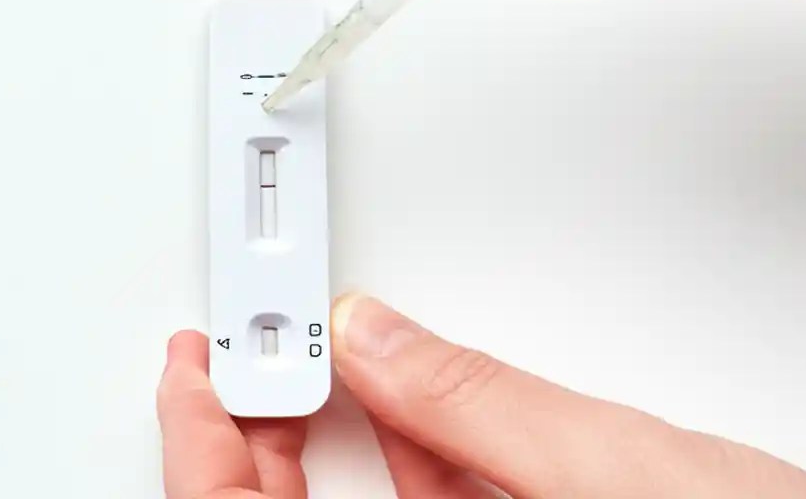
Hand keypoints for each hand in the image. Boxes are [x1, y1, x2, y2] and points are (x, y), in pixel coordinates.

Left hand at [158, 294, 805, 497]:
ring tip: (315, 344)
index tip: (191, 369)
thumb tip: (373, 333)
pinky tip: (410, 389)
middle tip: (249, 345)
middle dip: (263, 428)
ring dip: (337, 425)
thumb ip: (478, 402)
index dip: (203, 446)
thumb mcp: (613, 471)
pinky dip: (415, 445)